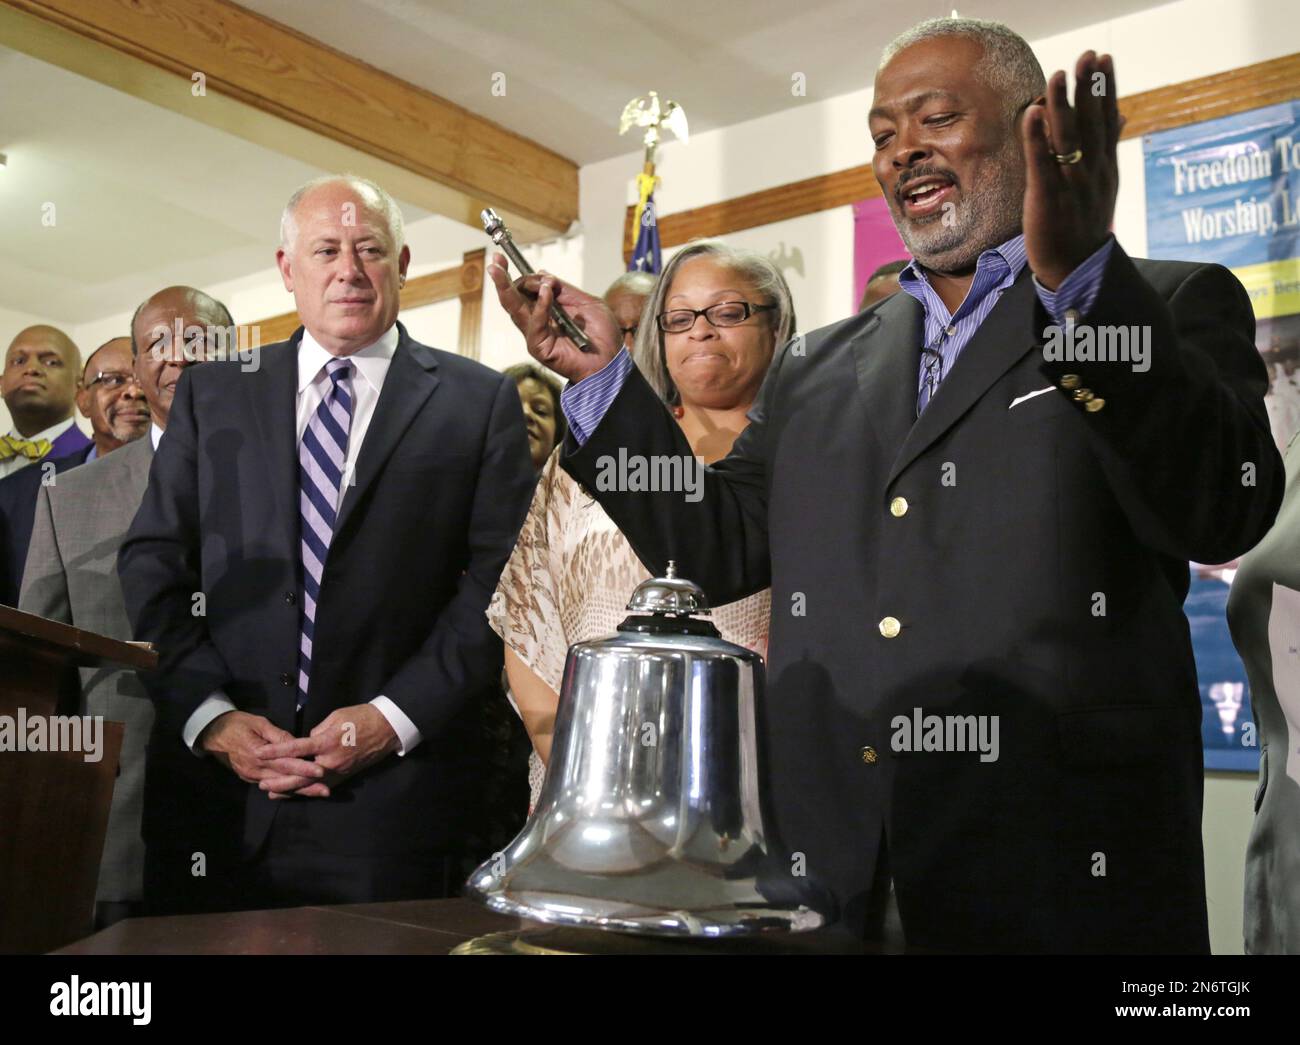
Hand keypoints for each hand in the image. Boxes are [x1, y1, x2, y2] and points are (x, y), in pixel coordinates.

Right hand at [199, 710, 326, 792]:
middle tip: (326, 790)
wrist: (214, 733)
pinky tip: (301, 791)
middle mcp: (255, 769)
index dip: (303, 768)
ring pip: (279, 785)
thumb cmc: (238, 724)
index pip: (285, 763)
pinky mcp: (250, 778)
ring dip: (299, 790)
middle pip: (285, 779)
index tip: (320, 771)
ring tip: (319, 792)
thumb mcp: (259, 723)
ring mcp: (251, 776)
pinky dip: (286, 788)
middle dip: (306, 786)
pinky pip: (271, 785)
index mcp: (258, 753)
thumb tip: (297, 742)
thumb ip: (278, 735)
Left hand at [255, 703, 399, 798]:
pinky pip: (322, 786)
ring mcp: (338, 771)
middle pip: (300, 775)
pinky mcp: (345, 776)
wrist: (386, 728)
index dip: (276, 751)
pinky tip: (297, 793)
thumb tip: (308, 739)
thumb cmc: (361, 717)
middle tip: (262, 785)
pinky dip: (308, 790)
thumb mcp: (336, 716)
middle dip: (279, 781)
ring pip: (310, 785)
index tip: (259, 753)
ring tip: (272, 794)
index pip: (295, 748)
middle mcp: (330, 760)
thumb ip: (318, 730)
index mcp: (327, 742)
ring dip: (290, 790)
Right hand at [488, 253, 619, 381]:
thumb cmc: (602, 335)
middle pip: (513, 299)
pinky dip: (540, 306)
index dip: (514, 274)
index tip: (503, 256)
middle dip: (501, 279)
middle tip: (494, 261)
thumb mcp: (586, 302)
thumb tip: (542, 274)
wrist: (611, 360)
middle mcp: (537, 323)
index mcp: (547, 311)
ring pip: (515, 310)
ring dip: (507, 288)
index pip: (524, 291)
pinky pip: (535, 324)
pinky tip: (546, 291)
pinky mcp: (539, 348)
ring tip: (499, 270)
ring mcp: (536, 335)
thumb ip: (564, 290)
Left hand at [1020, 51, 1121, 290]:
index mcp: (1106, 166)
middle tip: (1087, 54)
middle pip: (1091, 122)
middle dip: (1089, 87)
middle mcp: (1093, 172)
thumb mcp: (1104, 184)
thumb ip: (1109, 147)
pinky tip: (1034, 112)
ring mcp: (1071, 185)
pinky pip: (1041, 162)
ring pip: (1068, 138)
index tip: (1105, 58)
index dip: (1106, 87)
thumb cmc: (1084, 224)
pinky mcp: (1047, 198)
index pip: (1107, 119)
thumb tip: (1122, 115)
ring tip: (1058, 74)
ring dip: (1063, 104)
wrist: (1075, 269)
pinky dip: (1037, 136)